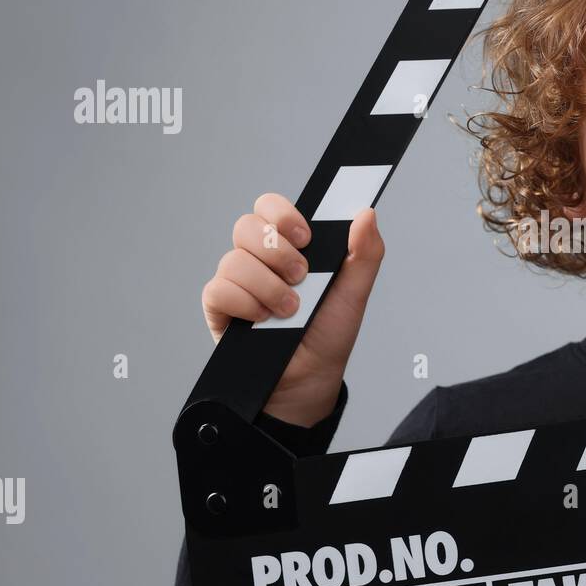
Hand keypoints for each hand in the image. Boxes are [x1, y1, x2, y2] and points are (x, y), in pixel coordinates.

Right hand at [201, 193, 384, 425]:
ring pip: (234, 259)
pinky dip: (246, 304)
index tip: (306, 238)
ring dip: (268, 286)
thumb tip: (367, 212)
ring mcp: (237, 281)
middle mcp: (258, 258)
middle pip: (246, 225)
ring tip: (290, 310)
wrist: (310, 379)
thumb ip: (365, 252)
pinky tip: (263, 320)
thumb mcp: (355, 292)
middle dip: (277, 252)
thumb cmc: (329, 333)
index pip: (270, 206)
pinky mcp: (219, 307)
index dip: (282, 214)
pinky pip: (218, 289)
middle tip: (302, 277)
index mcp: (289, 245)